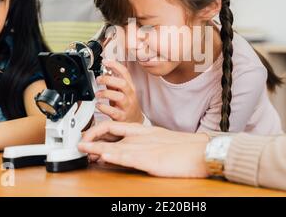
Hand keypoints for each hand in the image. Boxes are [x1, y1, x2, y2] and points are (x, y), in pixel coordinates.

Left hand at [78, 121, 209, 177]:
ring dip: (96, 147)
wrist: (204, 150)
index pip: (118, 125)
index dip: (101, 129)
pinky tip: (103, 156)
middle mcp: (143, 136)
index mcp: (146, 130)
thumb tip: (137, 150)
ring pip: (115, 144)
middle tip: (81, 142)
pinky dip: (113, 155)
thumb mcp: (164, 141)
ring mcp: (146, 147)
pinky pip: (128, 157)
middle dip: (94, 135)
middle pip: (112, 130)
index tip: (91, 136)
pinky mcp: (151, 160)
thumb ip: (148, 144)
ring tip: (82, 148)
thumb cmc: (188, 148)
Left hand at [95, 59, 143, 122]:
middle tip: (98, 79)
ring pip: (119, 97)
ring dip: (106, 93)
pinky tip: (98, 105)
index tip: (105, 61)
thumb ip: (113, 83)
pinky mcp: (122, 116)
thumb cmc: (126, 105)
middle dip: (109, 79)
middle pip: (122, 83)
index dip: (115, 65)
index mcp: (129, 86)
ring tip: (97, 94)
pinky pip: (114, 111)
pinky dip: (104, 107)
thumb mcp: (121, 91)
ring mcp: (127, 106)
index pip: (125, 72)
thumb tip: (105, 72)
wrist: (134, 121)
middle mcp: (130, 95)